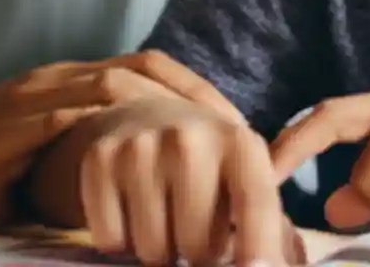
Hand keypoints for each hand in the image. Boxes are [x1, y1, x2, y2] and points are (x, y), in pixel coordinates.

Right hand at [0, 52, 243, 236]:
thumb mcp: (42, 160)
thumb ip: (86, 160)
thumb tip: (140, 186)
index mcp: (67, 82)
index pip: (147, 69)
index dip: (193, 91)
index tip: (231, 123)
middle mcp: (57, 77)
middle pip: (146, 67)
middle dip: (195, 94)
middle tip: (235, 127)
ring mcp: (36, 93)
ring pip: (118, 83)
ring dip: (166, 108)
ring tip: (206, 138)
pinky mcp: (15, 119)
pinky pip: (75, 115)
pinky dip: (118, 132)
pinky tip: (148, 154)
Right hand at [80, 99, 304, 266]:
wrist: (140, 117)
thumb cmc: (206, 164)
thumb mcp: (245, 180)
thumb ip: (272, 230)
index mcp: (238, 143)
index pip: (255, 207)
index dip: (260, 252)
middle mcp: (188, 138)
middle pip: (198, 248)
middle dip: (198, 254)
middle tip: (194, 231)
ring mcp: (139, 147)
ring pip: (153, 252)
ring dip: (160, 251)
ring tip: (165, 219)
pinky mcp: (98, 161)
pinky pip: (111, 240)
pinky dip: (119, 240)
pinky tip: (131, 211)